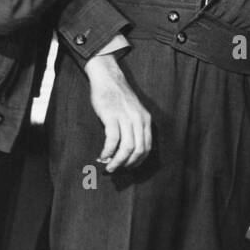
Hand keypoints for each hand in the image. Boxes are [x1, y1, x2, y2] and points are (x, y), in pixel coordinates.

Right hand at [83, 53, 151, 172]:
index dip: (138, 161)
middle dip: (128, 164)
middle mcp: (139, 120)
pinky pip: (113, 140)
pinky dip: (108, 151)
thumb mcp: (134, 111)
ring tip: (109, 167)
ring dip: (118, 161)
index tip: (129, 167)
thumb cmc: (118, 97)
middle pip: (138, 150)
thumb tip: (129, 150)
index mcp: (146, 120)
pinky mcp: (112, 116)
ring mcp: (126, 118)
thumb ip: (135, 127)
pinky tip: (102, 156)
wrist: (108, 79)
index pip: (147, 147)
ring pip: (127, 147)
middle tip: (117, 170)